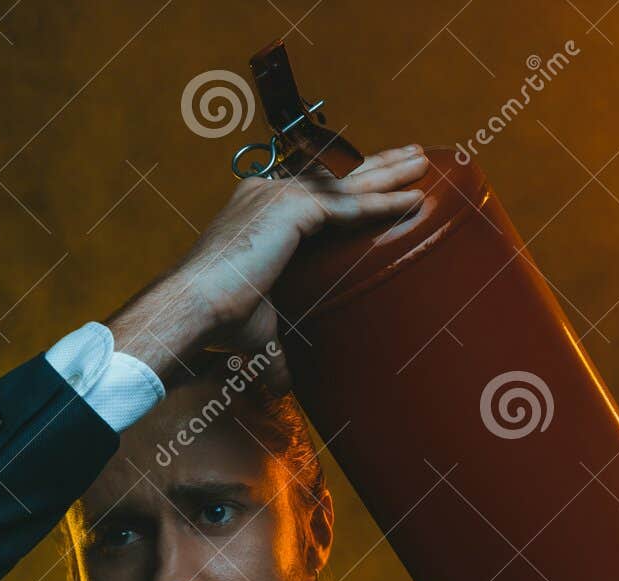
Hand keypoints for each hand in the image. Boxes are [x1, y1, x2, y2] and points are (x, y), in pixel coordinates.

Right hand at [108, 145, 429, 385]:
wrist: (195, 307)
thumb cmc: (220, 320)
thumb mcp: (260, 325)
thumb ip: (279, 346)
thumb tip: (283, 387)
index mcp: (258, 208)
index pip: (313, 189)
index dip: (346, 183)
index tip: (374, 176)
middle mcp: (267, 192)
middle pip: (335, 175)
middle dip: (376, 164)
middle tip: (412, 155)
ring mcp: (280, 194)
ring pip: (348, 182)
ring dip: (389, 173)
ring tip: (423, 162)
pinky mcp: (293, 208)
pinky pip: (352, 206)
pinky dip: (385, 204)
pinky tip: (415, 201)